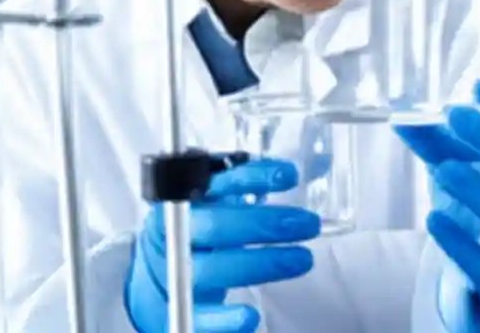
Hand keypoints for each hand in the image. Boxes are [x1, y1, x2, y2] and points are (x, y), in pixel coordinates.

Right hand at [125, 159, 321, 331]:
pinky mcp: (177, 306)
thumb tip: (322, 163)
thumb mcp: (223, 199)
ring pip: (211, 268)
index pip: (220, 181)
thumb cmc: (200, 230)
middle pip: (216, 226)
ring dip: (260, 264)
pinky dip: (225, 319)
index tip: (288, 176)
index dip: (254, 176)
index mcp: (189, 198)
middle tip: (308, 224)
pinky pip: (198, 314)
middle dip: (264, 224)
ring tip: (301, 259)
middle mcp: (178, 230)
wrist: (158, 275)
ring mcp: (175, 269)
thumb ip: (263, 183)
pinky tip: (250, 317)